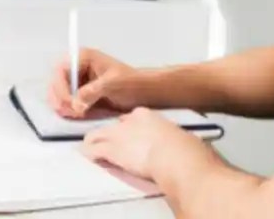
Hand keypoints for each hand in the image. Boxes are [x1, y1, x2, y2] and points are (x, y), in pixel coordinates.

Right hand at [48, 47, 150, 117]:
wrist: (143, 92)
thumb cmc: (131, 82)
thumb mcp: (113, 84)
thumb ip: (93, 91)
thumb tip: (76, 102)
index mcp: (83, 58)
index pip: (62, 70)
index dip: (60, 86)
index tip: (68, 102)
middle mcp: (77, 68)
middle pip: (56, 81)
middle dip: (58, 97)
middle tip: (67, 110)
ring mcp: (78, 81)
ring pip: (58, 92)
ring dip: (61, 104)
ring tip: (71, 113)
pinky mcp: (80, 94)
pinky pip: (67, 101)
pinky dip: (67, 109)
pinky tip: (74, 114)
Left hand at [80, 107, 207, 180]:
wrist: (174, 155)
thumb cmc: (184, 148)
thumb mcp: (179, 137)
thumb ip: (173, 139)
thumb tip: (181, 145)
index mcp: (146, 115)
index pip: (129, 119)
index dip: (127, 129)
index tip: (129, 136)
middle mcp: (128, 121)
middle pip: (111, 126)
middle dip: (108, 135)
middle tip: (108, 144)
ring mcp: (118, 135)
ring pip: (96, 135)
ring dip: (93, 143)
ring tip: (90, 149)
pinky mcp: (111, 150)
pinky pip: (94, 150)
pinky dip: (90, 154)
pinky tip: (88, 157)